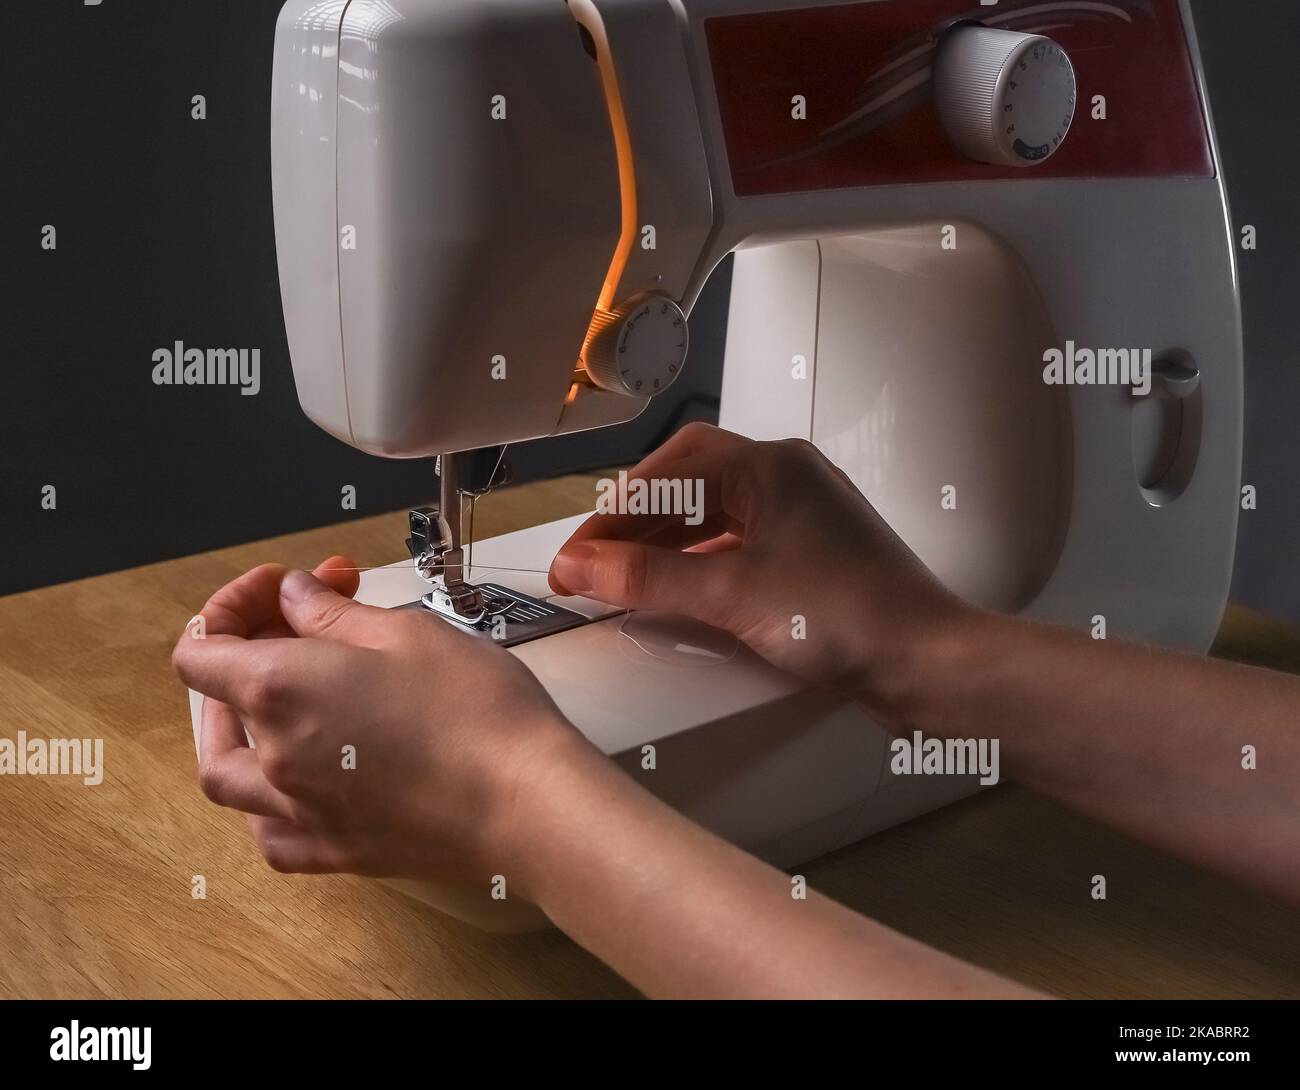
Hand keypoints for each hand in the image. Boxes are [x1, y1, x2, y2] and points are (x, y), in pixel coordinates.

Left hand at [172, 558, 581, 887]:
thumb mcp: (407, 630)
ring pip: (224, 773)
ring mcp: (299, 810)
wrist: (524, 802)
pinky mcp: (333, 850)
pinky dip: (263, 797)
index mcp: (280, 688)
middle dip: (252, 646)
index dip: (231, 606)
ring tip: (275, 697)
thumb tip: (296, 598)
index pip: (202, 647)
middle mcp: (273, 755)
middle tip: (308, 619)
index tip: (280, 589)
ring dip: (234, 726)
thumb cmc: (477, 713)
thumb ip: (333, 613)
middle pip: (215, 701)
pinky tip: (294, 774)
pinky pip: (267, 828)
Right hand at [548, 423, 973, 718]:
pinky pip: (738, 545)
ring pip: (714, 515)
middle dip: (636, 522)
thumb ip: (650, 579)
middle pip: (690, 484)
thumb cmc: (848, 616)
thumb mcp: (732, 595)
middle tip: (594, 560)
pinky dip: (698, 562)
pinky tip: (676, 591)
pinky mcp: (812, 555)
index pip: (670, 471)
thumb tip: (584, 566)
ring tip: (623, 577)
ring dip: (666, 543)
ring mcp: (803, 517)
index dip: (614, 514)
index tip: (578, 555)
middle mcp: (788, 480)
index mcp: (772, 466)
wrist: (928, 661)